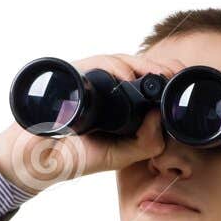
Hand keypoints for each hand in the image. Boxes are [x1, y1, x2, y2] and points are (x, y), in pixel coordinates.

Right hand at [0, 49, 189, 194]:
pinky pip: (96, 63)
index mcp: (120, 104)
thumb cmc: (76, 157)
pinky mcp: (74, 74)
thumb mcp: (119, 156)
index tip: (183, 79)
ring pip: (120, 60)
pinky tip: (126, 78)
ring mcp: (89, 79)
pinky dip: (113, 67)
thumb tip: (160, 116)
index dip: (166, 76)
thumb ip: (145, 143)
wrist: (37, 159)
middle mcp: (105, 87)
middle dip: (160, 66)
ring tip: (157, 75)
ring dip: (141, 65)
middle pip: (136, 66)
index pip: (146, 82)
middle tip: (177, 72)